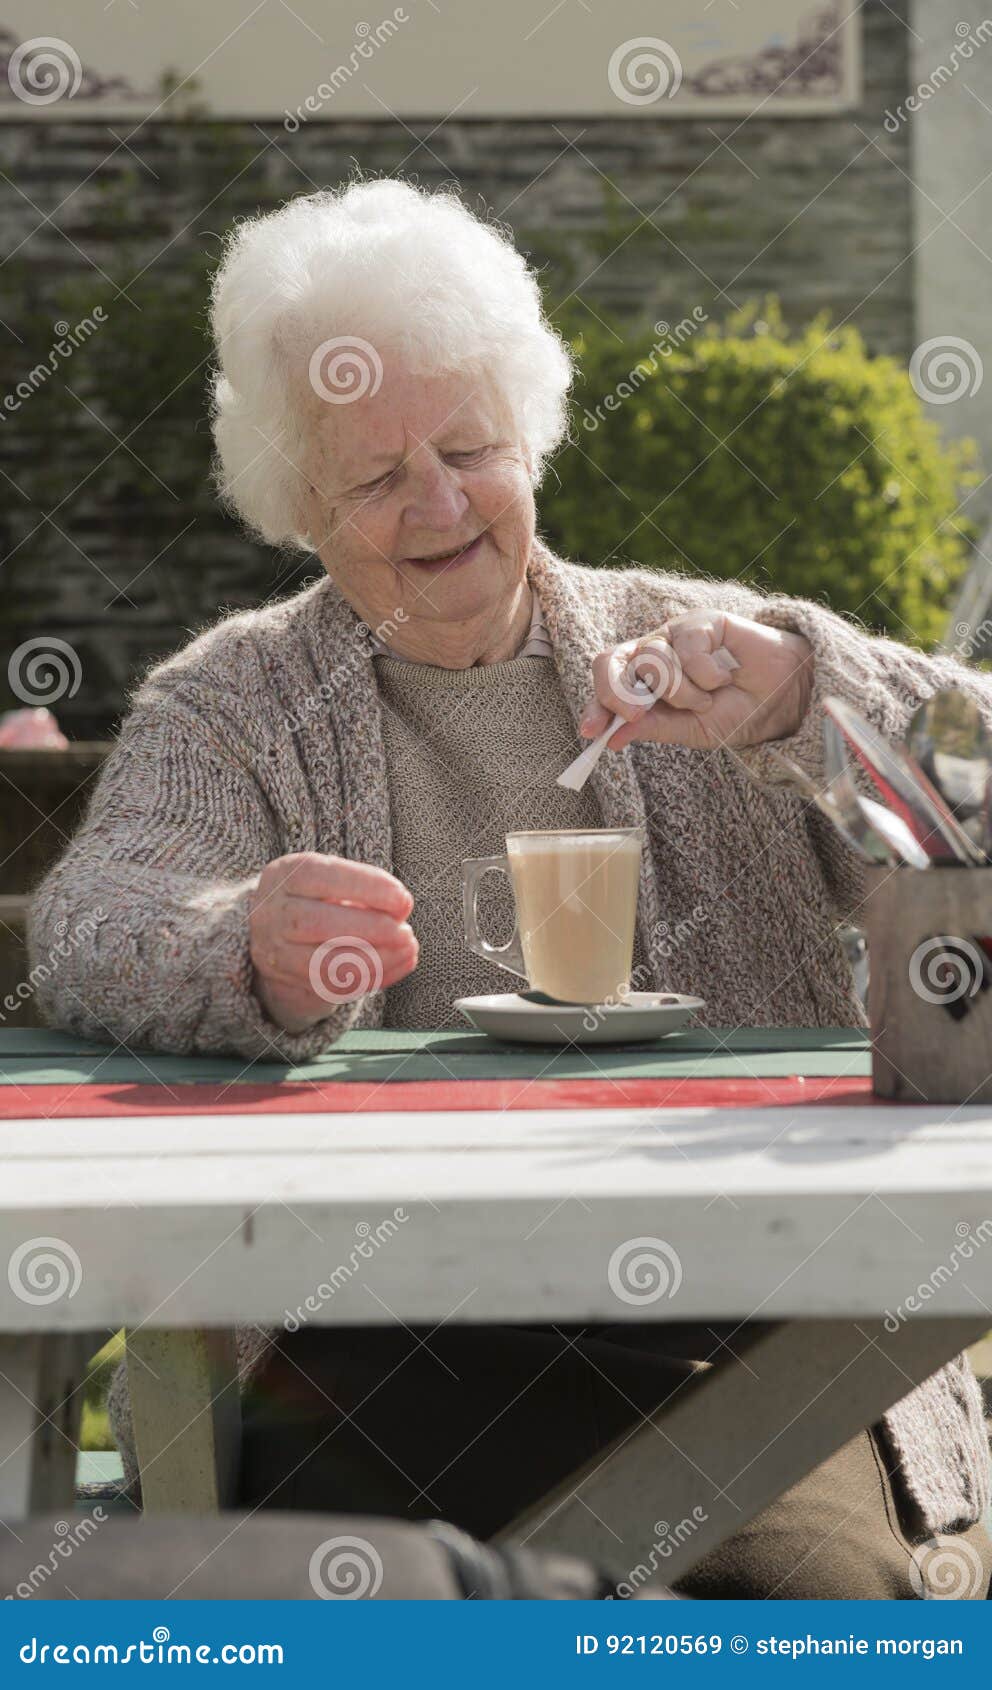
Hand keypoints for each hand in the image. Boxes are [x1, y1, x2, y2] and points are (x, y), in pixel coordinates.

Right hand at [249, 853, 417, 1033]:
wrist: (275, 925)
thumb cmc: (317, 894)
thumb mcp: (332, 879)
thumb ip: (364, 888)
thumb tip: (401, 907)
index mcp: (285, 875)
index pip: (321, 876)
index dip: (365, 887)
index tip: (403, 900)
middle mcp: (273, 913)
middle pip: (316, 923)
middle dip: (370, 928)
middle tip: (405, 931)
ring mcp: (276, 951)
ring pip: (323, 963)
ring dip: (375, 959)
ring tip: (408, 948)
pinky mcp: (289, 980)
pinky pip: (331, 986)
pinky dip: (371, 978)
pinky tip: (399, 964)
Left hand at [580, 610, 813, 752]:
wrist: (784, 699)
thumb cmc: (735, 713)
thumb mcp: (691, 731)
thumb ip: (653, 728)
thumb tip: (612, 738)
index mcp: (642, 683)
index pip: (606, 684)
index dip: (595, 704)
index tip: (592, 731)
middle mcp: (652, 654)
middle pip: (611, 661)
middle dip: (619, 693)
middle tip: (641, 712)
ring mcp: (674, 635)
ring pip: (653, 660)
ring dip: (683, 692)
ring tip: (710, 697)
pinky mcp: (700, 621)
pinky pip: (688, 648)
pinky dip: (708, 674)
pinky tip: (724, 676)